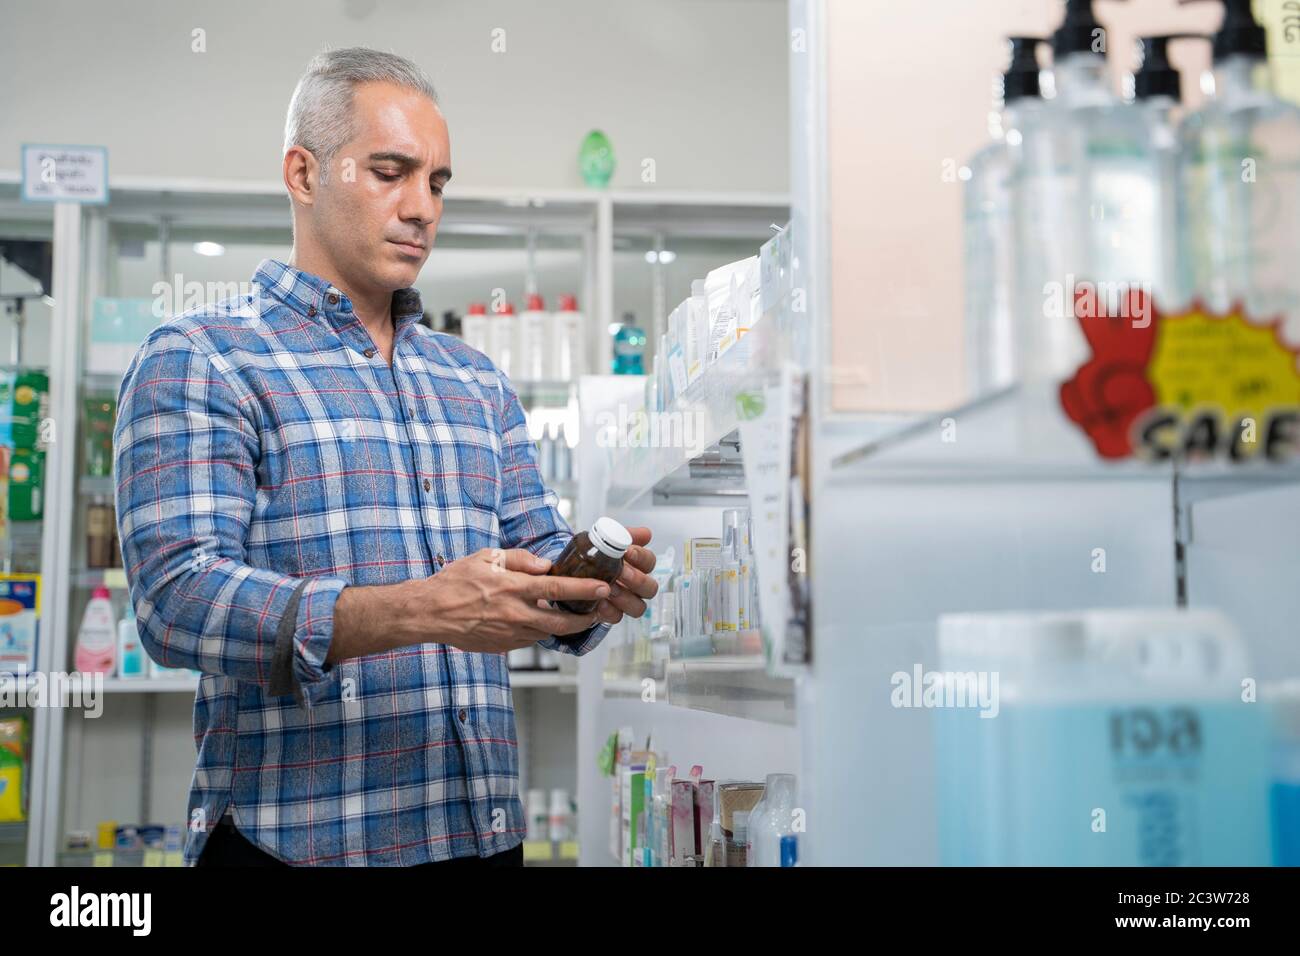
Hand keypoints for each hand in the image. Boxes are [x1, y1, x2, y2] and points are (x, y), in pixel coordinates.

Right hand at [409, 548, 607, 653]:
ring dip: (564, 627)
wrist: (429, 612)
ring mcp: (509, 634)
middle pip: (561, 623)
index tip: (603, 587)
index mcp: (513, 589)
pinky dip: (539, 632)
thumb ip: (520, 560)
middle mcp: (515, 614)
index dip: (584, 590)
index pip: (558, 590)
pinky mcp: (502, 647)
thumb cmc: (455, 582)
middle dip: (585, 619)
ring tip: (576, 618)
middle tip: (598, 613)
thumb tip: (545, 565)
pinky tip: (541, 623)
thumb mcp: (486, 557)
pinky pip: (529, 640)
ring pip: (547, 634)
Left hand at [592, 526, 657, 625]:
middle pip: (650, 588)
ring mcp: (625, 601)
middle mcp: (635, 585)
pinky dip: (609, 611)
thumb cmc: (595, 557)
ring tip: (610, 588)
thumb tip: (646, 533)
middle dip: (637, 579)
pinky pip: (617, 617)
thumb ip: (625, 535)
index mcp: (637, 565)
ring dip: (625, 597)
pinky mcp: (612, 613)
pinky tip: (599, 602)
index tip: (628, 551)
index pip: (650, 562)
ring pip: (638, 607)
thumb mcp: (607, 542)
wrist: (572, 572)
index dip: (642, 557)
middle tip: (621, 572)